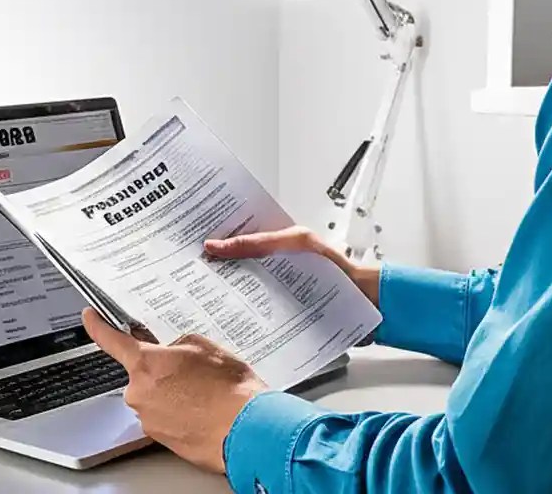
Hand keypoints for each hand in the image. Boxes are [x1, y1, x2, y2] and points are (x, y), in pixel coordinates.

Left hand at [82, 309, 266, 473]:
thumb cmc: (230, 390)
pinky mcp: (161, 440)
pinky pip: (166, 419)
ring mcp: (149, 420)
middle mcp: (139, 393)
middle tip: (194, 373)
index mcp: (146, 364)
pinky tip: (204, 411)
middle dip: (164, 371)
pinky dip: (182, 414)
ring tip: (205, 395)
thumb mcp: (205, 347)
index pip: (112, 340)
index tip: (90, 317)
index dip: (98, 326)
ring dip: (175, 394)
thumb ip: (177, 345)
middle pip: (143, 374)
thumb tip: (172, 354)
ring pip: (156, 398)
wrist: (247, 429)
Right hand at [204, 225, 380, 306]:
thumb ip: (259, 244)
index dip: (218, 235)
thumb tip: (219, 245)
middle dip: (213, 267)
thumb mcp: (296, 245)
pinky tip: (227, 315)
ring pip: (241, 291)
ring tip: (198, 293)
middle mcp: (272, 267)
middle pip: (236, 266)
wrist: (365, 303)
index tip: (191, 236)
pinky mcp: (278, 315)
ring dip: (224, 294)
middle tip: (187, 267)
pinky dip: (240, 314)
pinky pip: (254, 313)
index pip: (240, 234)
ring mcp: (274, 291)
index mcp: (276, 243)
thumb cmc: (338, 269)